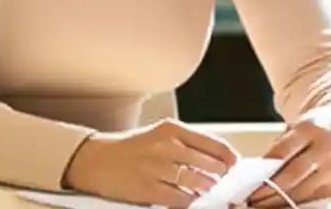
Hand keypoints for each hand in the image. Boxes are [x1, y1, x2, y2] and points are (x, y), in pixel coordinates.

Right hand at [63, 120, 237, 207]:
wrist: (96, 160)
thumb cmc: (131, 148)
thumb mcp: (159, 136)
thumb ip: (186, 144)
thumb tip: (217, 159)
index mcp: (172, 129)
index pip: (213, 143)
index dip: (228, 157)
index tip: (234, 165)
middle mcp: (166, 146)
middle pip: (209, 164)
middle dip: (220, 176)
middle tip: (224, 182)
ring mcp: (157, 168)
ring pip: (197, 182)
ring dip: (207, 190)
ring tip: (209, 192)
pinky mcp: (148, 189)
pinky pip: (179, 199)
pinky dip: (190, 202)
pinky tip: (192, 201)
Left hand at [248, 100, 330, 206]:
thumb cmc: (320, 126)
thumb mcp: (301, 125)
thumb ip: (282, 145)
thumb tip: (258, 172)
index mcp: (312, 129)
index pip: (281, 153)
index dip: (262, 171)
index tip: (246, 183)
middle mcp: (325, 150)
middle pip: (290, 177)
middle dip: (267, 191)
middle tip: (249, 200)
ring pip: (300, 193)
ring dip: (278, 202)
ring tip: (260, 205)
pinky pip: (312, 200)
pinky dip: (295, 204)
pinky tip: (280, 205)